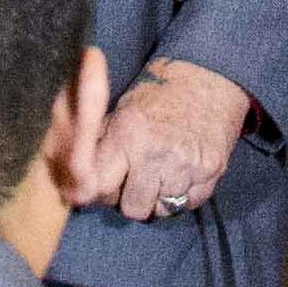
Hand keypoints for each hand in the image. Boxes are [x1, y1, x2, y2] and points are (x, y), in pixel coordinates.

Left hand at [86, 60, 249, 221]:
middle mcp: (156, 153)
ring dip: (158, 199)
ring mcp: (186, 165)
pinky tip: (182, 172)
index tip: (107, 187)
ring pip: (161, 211)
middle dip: (131, 199)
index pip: (101, 189)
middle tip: (137, 179)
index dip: (102, 192)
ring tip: (161, 174)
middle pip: (132, 209)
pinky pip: (189, 204)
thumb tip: (76, 182)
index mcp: (128, 134)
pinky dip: (183, 195)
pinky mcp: (211, 172)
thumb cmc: (157, 93)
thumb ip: (101, 145)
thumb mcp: (121, 110)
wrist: (207, 75)